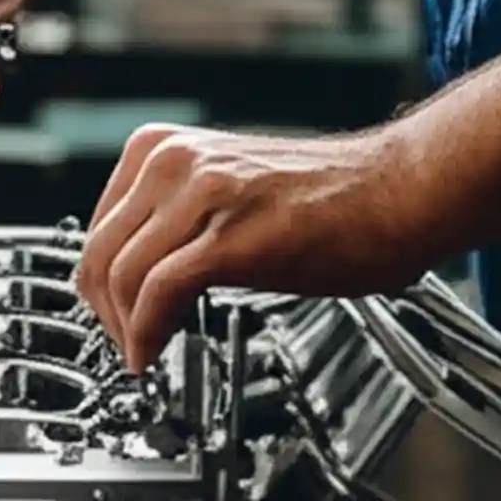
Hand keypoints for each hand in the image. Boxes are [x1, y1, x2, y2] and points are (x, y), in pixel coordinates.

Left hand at [76, 123, 425, 372]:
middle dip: (105, 313)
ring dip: (124, 329)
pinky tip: (156, 352)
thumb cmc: (343, 197)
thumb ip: (189, 215)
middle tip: (127, 344)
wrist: (403, 191)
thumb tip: (154, 267)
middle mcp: (178, 161)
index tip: (117, 315)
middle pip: (98, 252)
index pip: (98, 225)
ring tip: (144, 352)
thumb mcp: (240, 189)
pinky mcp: (231, 236)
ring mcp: (204, 195)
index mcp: (170, 147)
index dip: (101, 283)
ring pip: (119, 275)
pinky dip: (146, 333)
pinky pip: (157, 293)